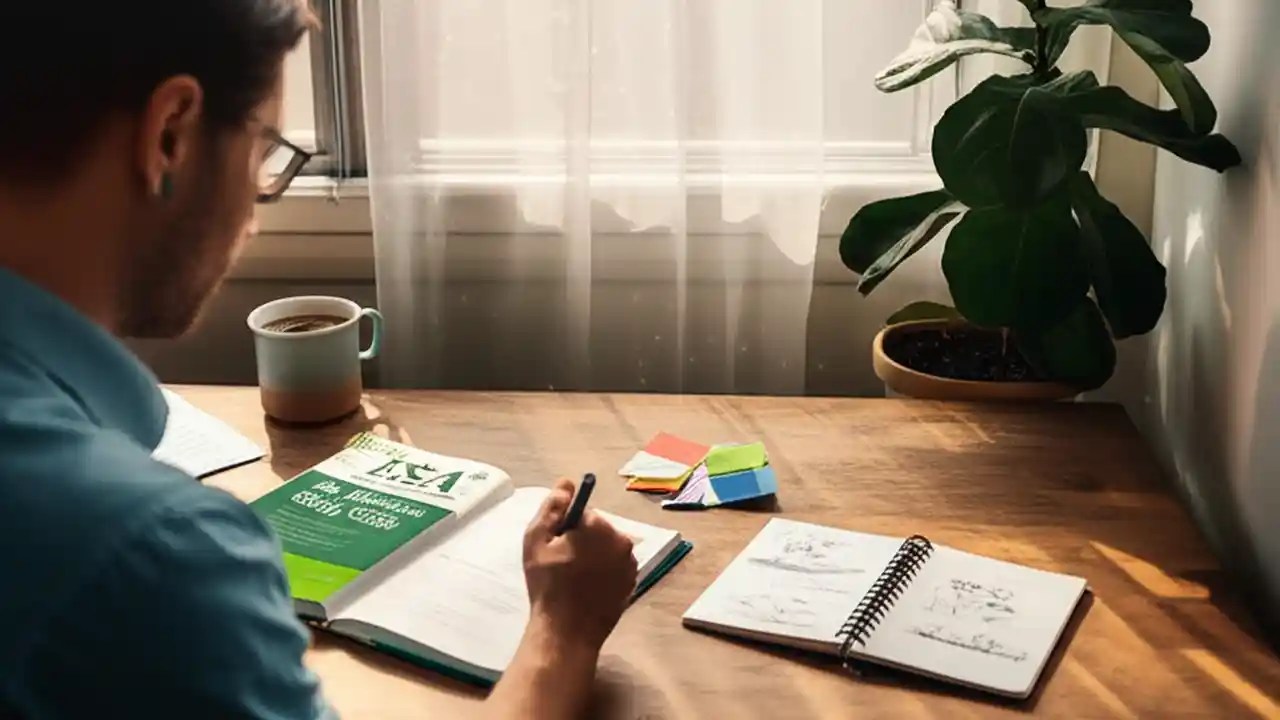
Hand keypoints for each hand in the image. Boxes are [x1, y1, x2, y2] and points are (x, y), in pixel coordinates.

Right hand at [523, 478, 638, 654]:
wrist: (566, 631)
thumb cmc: (547, 585)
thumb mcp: (536, 540)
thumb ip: (552, 507)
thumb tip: (566, 483)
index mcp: (599, 526)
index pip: (582, 513)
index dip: (566, 528)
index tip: (556, 547)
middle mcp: (621, 540)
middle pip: (597, 529)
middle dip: (582, 540)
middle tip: (562, 564)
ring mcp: (630, 564)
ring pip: (607, 548)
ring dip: (594, 556)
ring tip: (575, 578)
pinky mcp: (633, 583)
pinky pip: (616, 566)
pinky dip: (605, 572)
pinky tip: (589, 588)